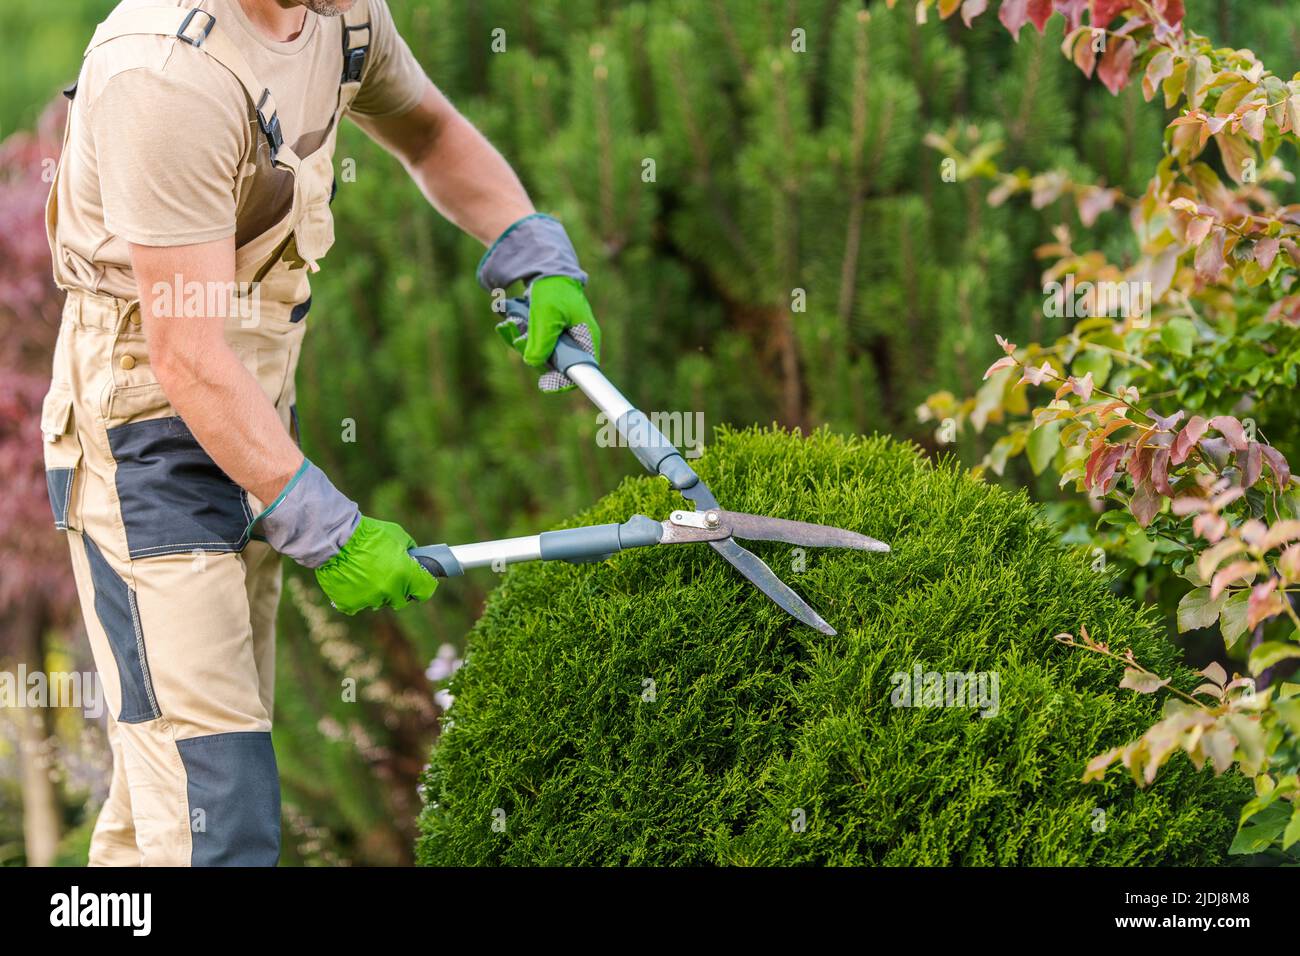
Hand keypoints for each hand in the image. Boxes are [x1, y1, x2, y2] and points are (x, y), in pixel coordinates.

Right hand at [314, 516, 437, 613]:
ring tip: (366, 574)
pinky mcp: (350, 604)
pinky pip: (358, 606)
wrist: (335, 537)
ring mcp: (370, 599)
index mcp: (406, 575)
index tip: (418, 583)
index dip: (423, 586)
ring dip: (376, 593)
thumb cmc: (368, 534)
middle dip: (398, 590)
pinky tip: (352, 581)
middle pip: (401, 600)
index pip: (425, 591)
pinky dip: (356, 596)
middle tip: (389, 576)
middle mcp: (390, 591)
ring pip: (379, 603)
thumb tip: (413, 559)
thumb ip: (409, 551)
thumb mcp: (398, 536)